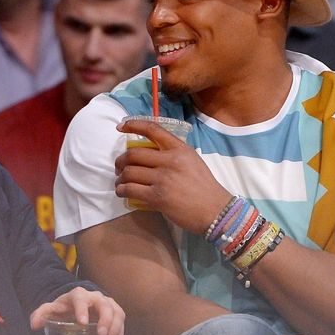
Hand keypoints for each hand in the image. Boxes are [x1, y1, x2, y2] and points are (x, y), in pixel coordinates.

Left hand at [30, 286, 124, 334]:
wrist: (78, 304)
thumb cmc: (65, 307)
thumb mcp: (51, 309)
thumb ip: (41, 314)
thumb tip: (34, 324)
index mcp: (79, 295)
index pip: (81, 299)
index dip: (82, 309)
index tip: (82, 323)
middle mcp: (96, 297)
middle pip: (105, 305)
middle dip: (105, 320)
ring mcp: (108, 304)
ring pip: (117, 313)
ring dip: (115, 330)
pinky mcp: (116, 312)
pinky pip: (121, 323)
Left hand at [115, 118, 231, 234]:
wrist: (214, 209)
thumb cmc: (203, 185)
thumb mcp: (192, 160)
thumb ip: (172, 153)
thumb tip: (149, 152)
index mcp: (179, 148)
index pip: (153, 130)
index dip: (133, 125)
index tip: (121, 126)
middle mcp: (170, 160)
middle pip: (134, 154)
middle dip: (120, 160)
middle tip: (119, 167)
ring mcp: (163, 179)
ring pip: (129, 172)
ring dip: (120, 178)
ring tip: (121, 182)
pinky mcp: (157, 197)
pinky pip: (130, 190)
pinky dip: (122, 190)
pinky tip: (123, 192)